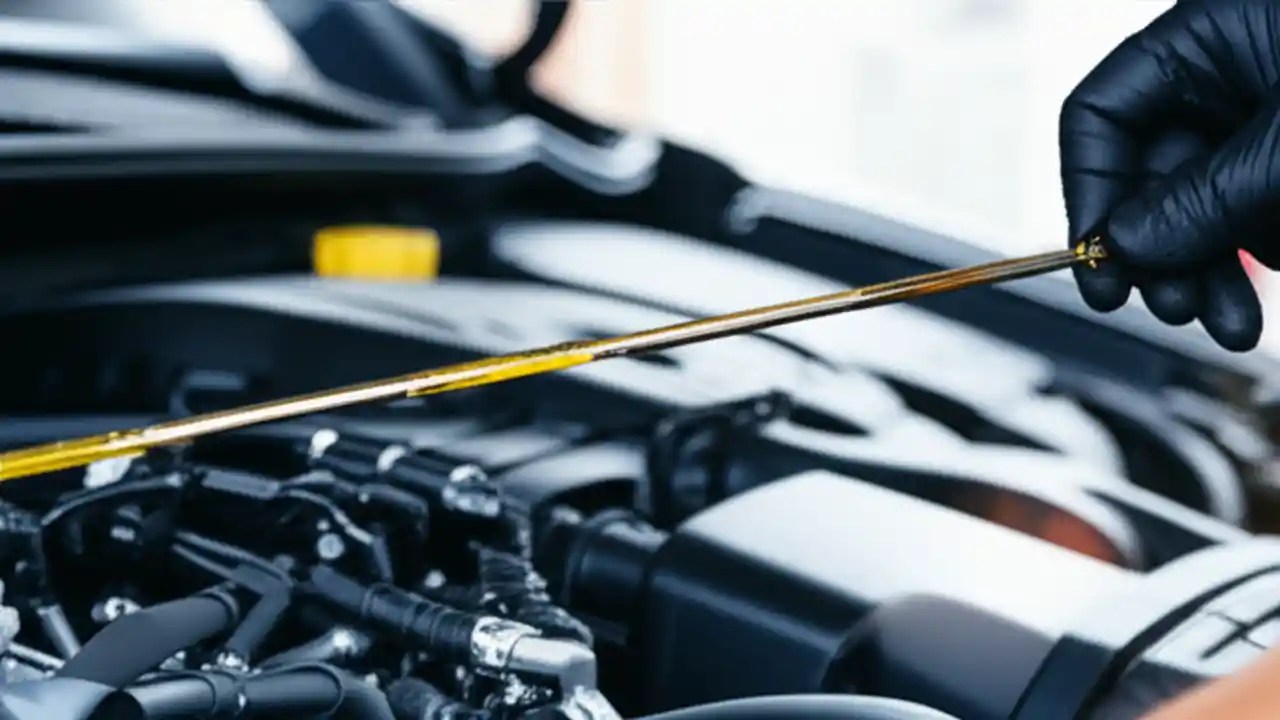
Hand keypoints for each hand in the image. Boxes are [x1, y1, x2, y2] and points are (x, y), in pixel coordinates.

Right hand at [1059, 0, 1279, 350]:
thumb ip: (1207, 196)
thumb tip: (1127, 244)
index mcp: (1205, 41)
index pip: (1100, 115)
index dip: (1087, 188)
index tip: (1097, 256)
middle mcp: (1222, 85)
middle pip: (1145, 177)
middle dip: (1154, 251)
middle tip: (1166, 305)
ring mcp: (1257, 129)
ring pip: (1197, 213)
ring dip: (1203, 278)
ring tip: (1224, 326)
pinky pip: (1245, 224)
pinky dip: (1245, 269)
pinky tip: (1250, 308)